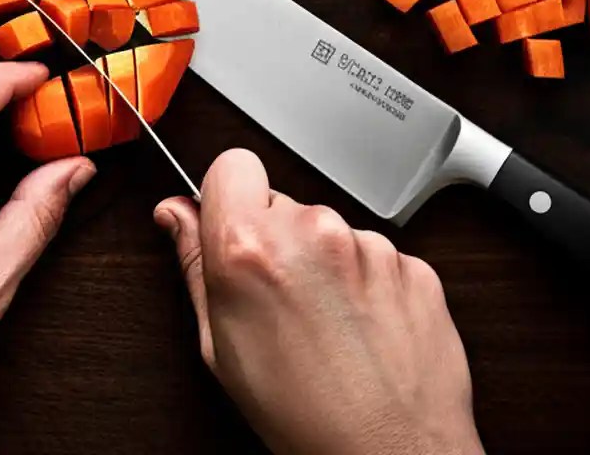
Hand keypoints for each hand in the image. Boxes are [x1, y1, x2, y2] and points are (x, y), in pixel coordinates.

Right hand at [155, 149, 481, 454]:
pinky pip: (374, 255)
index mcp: (249, 248)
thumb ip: (195, 266)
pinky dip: (366, 284)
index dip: (227, 196)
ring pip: (329, 230)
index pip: (230, 164)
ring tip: (325, 328)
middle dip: (275, 240)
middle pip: (281, 202)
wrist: (389, 453)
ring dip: (323, 265)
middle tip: (279, 303)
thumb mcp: (219, 347)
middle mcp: (311, 232)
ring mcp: (368, 245)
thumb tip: (177, 216)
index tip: (230, 227)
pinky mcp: (412, 263)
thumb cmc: (302, 416)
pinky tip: (360, 331)